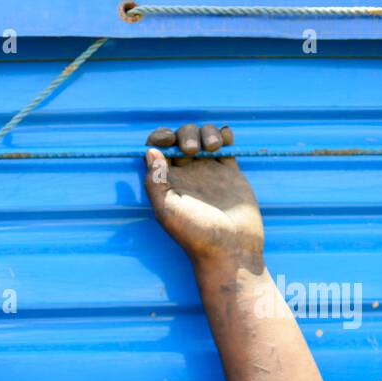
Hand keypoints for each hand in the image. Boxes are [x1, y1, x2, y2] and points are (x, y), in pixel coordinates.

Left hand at [143, 124, 263, 272]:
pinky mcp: (230, 171)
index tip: (168, 140)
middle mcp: (185, 174)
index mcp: (166, 181)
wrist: (231, 248)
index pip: (157, 148)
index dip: (159, 137)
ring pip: (203, 136)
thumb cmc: (195, 234)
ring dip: (206, 132)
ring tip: (214, 148)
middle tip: (191, 151)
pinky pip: (226, 143)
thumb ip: (155, 181)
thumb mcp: (167, 210)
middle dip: (186, 134)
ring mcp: (208, 171)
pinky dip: (224, 134)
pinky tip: (225, 141)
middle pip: (181, 137)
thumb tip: (149, 151)